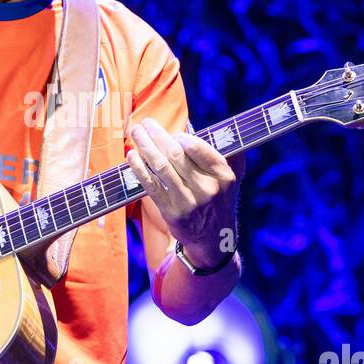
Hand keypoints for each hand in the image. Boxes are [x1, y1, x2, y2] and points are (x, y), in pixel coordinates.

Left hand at [126, 117, 244, 266]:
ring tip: (136, 132)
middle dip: (157, 135)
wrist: (214, 239)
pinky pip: (151, 185)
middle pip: (176, 155)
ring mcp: (188, 201)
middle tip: (145, 124)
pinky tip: (132, 156)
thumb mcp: (231, 179)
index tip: (173, 132)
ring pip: (161, 167)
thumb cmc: (219, 200)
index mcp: (224, 176)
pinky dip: (139, 168)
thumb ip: (223, 153)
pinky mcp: (171, 212)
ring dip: (145, 146)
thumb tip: (195, 127)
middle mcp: (207, 189)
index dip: (183, 138)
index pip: (200, 149)